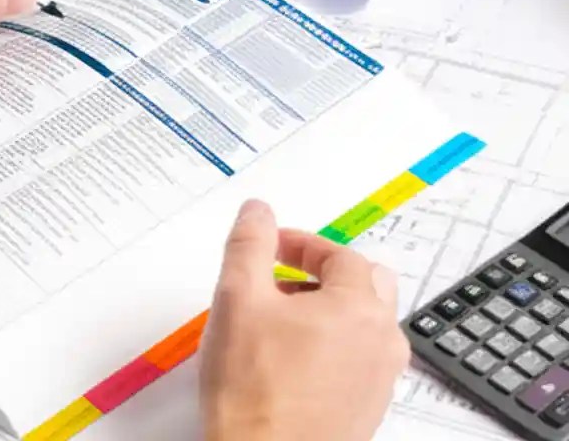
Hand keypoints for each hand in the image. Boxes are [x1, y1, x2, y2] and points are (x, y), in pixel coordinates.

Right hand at [200, 200, 408, 440]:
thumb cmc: (254, 391)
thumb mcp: (237, 299)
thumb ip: (248, 246)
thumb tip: (258, 211)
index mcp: (360, 307)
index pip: (339, 254)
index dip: (299, 244)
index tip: (268, 249)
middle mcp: (383, 341)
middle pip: (365, 285)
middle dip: (321, 274)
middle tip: (277, 281)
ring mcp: (380, 379)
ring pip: (363, 324)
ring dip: (326, 310)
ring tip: (277, 323)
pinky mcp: (367, 408)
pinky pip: (357, 360)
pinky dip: (330, 346)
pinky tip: (287, 361)